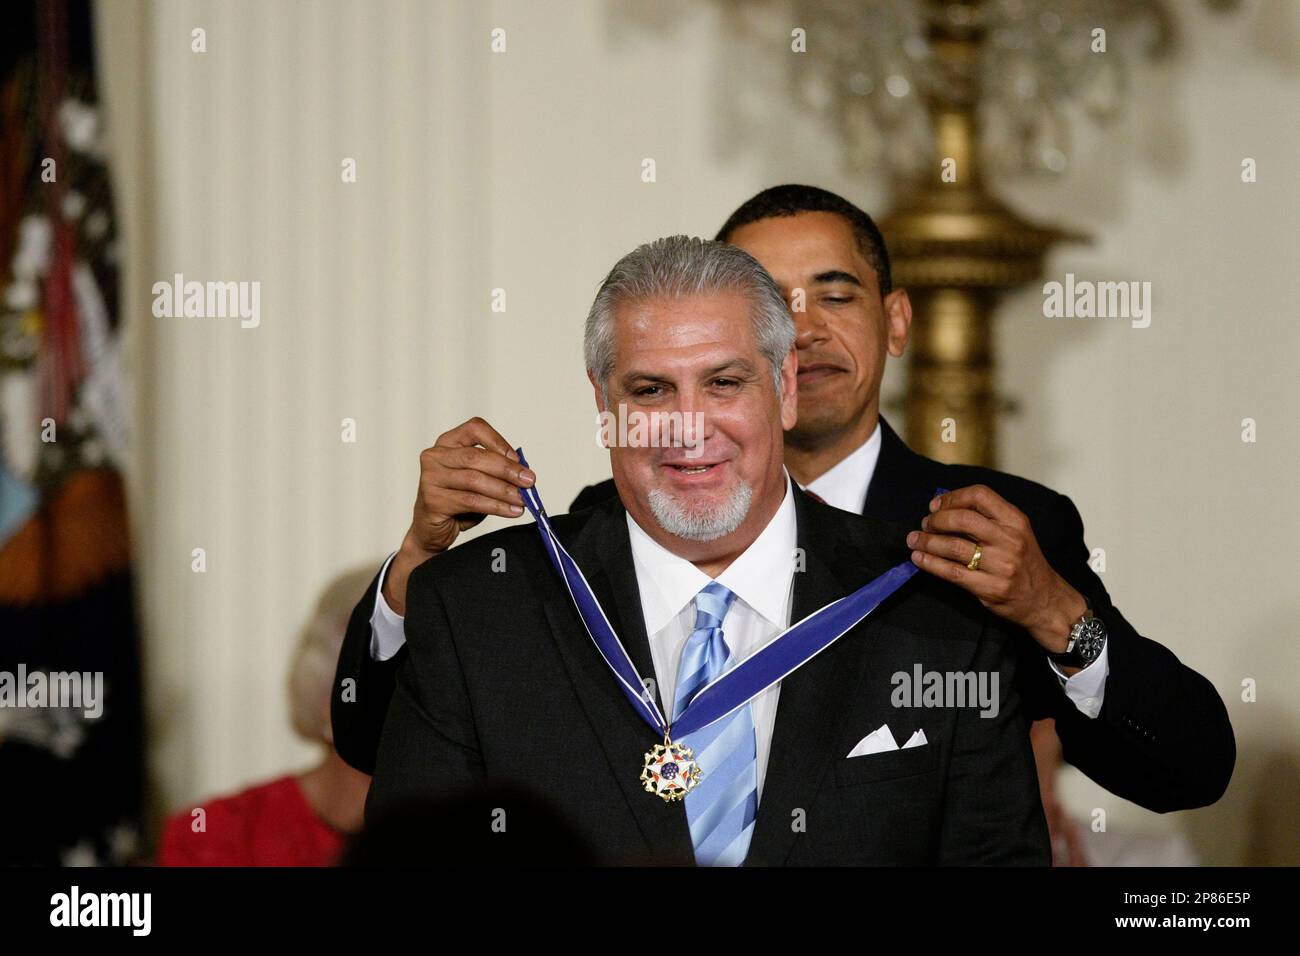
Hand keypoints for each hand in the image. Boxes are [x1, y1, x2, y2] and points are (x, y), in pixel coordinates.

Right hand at [382, 417, 534, 614]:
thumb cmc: (457, 500)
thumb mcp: (478, 479)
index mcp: (448, 442)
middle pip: (476, 456)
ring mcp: (431, 477)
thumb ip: (495, 471)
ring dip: (504, 490)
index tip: (518, 459)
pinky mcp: (432, 500)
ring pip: (475, 480)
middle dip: (507, 469)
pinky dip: (496, 506)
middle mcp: (435, 456)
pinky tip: (511, 511)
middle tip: (528, 481)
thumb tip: (523, 473)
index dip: (499, 442)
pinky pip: (471, 501)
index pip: (475, 429)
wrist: (432, 530)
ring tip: (522, 500)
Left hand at [905, 485, 1086, 655]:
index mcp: (1016, 521)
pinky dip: (930, 563)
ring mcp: (1001, 565)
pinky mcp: (990, 588)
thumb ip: (988, 518)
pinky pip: (952, 572)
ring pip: (953, 546)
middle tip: (924, 525)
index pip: (980, 495)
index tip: (935, 505)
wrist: (1045, 601)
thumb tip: (943, 506)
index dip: (952, 497)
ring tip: (914, 540)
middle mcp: (1010, 540)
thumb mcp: (1016, 532)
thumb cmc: (1024, 563)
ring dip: (927, 541)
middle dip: (936, 520)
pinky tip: (919, 559)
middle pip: (963, 519)